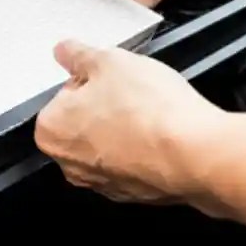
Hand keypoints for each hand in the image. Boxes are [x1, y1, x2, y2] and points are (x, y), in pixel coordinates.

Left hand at [35, 40, 231, 213]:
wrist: (194, 154)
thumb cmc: (149, 111)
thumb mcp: (109, 60)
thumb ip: (78, 54)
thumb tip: (65, 52)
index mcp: (51, 130)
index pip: (63, 95)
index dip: (91, 80)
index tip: (110, 78)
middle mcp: (70, 164)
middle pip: (83, 122)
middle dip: (105, 106)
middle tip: (132, 93)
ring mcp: (101, 183)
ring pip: (109, 143)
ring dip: (125, 128)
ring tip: (150, 113)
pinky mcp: (131, 193)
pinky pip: (133, 163)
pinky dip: (143, 150)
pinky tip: (161, 134)